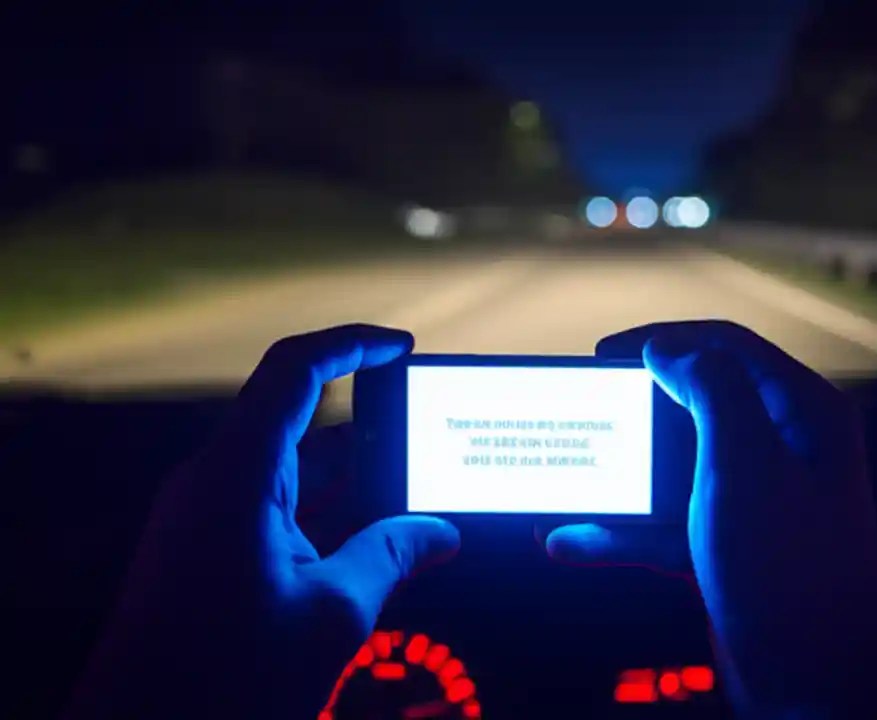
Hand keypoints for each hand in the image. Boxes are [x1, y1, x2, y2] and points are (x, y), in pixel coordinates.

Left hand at [65, 325, 458, 719]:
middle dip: (372, 430)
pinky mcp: (207, 552)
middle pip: (301, 422)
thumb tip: (439, 532)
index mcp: (236, 474)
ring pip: (294, 474)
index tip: (403, 347)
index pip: (294, 372)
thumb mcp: (332, 614)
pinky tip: (376, 544)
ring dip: (354, 484)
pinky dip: (328, 518)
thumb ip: (392, 557)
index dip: (353, 346)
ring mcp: (207, 518)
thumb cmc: (221, 678)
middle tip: (431, 439)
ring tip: (419, 500)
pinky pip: (277, 512)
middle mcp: (214, 483)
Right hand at [545, 321, 876, 717]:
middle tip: (582, 411)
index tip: (602, 355)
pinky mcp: (733, 550)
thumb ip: (709, 389)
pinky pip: (667, 525)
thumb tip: (669, 349)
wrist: (819, 686)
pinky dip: (621, 532)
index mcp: (804, 412)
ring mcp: (759, 503)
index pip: (728, 346)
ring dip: (618, 477)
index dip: (664, 340)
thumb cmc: (790, 572)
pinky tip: (571, 542)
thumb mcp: (745, 462)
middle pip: (697, 402)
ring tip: (564, 479)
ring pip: (674, 469)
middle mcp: (786, 449)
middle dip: (634, 408)